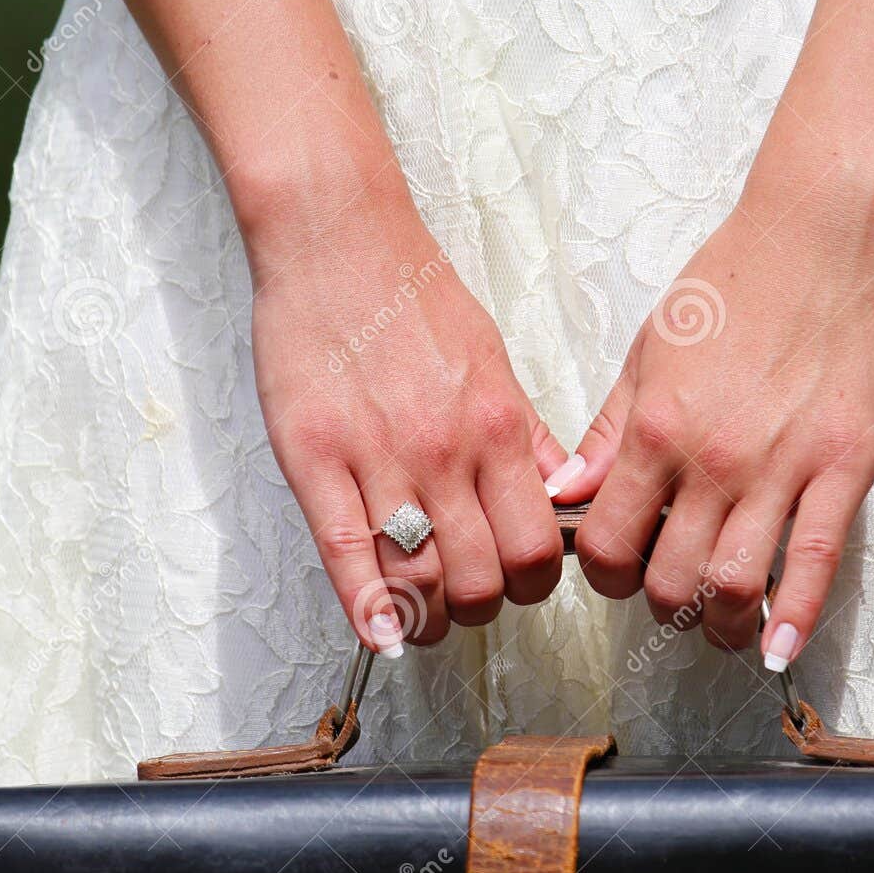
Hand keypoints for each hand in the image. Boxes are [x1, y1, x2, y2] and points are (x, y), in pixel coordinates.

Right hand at [250, 184, 568, 653]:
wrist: (336, 239)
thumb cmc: (413, 294)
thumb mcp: (494, 359)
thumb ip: (527, 435)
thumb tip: (560, 493)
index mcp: (498, 427)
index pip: (538, 547)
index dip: (535, 584)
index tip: (519, 582)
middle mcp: (445, 451)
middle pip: (482, 578)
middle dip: (483, 606)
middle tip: (470, 599)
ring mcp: (377, 458)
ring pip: (418, 578)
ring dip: (429, 616)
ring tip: (425, 615)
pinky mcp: (313, 458)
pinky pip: (343, 552)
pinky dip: (365, 608)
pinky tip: (379, 634)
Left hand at [551, 194, 873, 667]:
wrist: (819, 239)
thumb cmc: (729, 285)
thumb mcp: (648, 351)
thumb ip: (609, 432)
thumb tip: (566, 491)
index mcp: (656, 431)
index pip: (606, 541)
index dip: (600, 572)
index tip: (612, 568)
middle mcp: (713, 461)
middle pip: (668, 580)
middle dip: (656, 603)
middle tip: (664, 594)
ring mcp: (782, 469)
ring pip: (734, 584)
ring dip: (716, 624)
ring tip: (715, 624)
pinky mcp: (843, 469)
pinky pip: (815, 561)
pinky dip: (795, 617)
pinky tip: (778, 650)